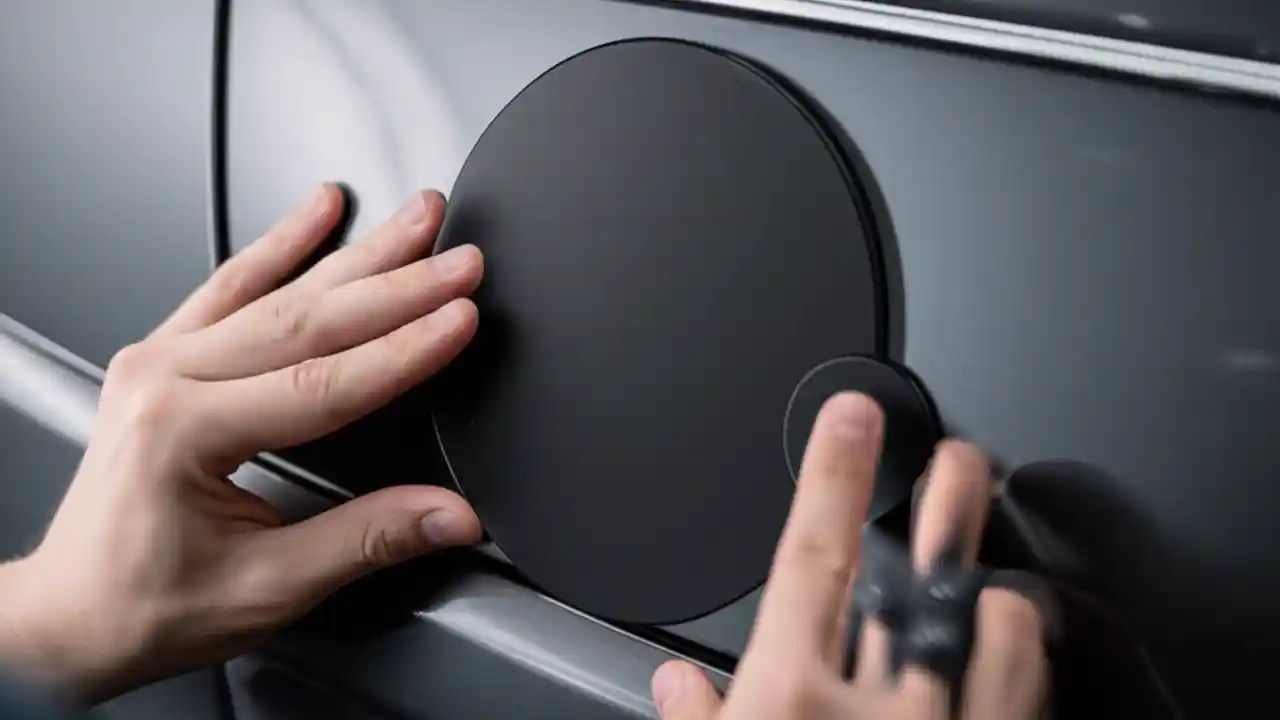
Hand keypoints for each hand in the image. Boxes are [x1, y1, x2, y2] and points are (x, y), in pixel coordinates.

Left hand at [0, 186, 484, 702]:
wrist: (69, 616)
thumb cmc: (144, 607)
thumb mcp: (267, 587)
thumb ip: (366, 540)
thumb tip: (449, 514)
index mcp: (183, 432)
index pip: (324, 382)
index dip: (404, 350)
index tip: (459, 317)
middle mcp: (164, 379)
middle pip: (307, 320)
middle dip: (398, 286)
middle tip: (461, 260)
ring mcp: (160, 359)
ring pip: (277, 290)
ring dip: (359, 251)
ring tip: (418, 219)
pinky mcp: (165, 356)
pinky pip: (231, 283)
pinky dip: (282, 242)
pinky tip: (321, 209)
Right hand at [651, 394, 1049, 718]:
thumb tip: (679, 688)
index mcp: (791, 700)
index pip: (812, 558)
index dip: (834, 476)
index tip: (852, 417)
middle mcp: (878, 713)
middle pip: (924, 578)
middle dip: (949, 505)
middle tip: (963, 458)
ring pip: (997, 637)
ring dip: (997, 598)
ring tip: (997, 580)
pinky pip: (1025, 704)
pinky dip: (1023, 674)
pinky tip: (1020, 663)